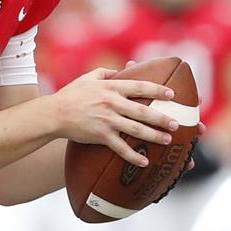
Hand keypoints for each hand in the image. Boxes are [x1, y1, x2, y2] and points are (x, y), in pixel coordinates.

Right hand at [47, 68, 179, 167]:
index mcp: (111, 86)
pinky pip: (121, 148)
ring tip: (167, 140)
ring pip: (136, 129)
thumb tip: (127, 68)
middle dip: (161, 118)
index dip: (158, 89)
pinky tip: (145, 162)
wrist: (54, 113)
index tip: (172, 94)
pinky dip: (133, 156)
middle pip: (143, 111)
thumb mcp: (89, 77)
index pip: (140, 86)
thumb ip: (108, 72)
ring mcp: (107, 120)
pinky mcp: (101, 135)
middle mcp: (112, 103)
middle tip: (176, 124)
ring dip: (154, 136)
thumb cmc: (72, 94)